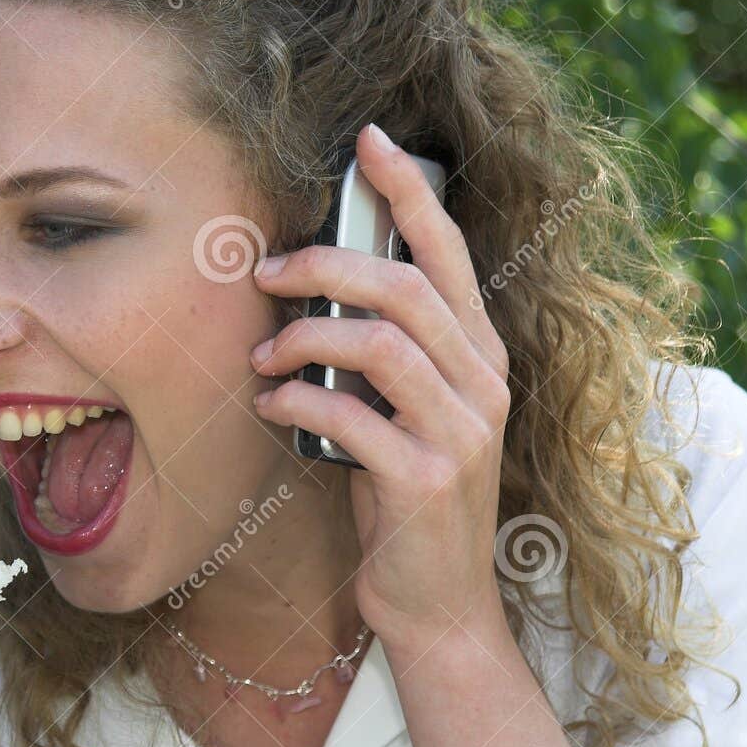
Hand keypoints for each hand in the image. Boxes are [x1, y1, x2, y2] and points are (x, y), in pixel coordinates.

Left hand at [248, 123, 512, 657]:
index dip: (410, 190)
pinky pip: (348, 415)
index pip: (449, 253)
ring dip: (303, 336)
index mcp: (480, 355)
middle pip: (403, 285)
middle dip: (325, 263)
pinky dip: (295, 401)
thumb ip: (383, 357)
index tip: (369, 140)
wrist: (439, 606)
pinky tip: (271, 406)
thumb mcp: (407, 416)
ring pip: (378, 342)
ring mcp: (461, 432)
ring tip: (263, 354)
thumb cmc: (408, 501)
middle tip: (268, 270)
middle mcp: (484, 382)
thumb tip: (312, 293)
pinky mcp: (426, 480)